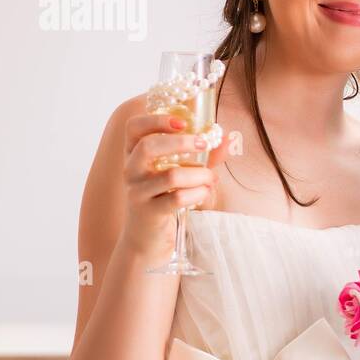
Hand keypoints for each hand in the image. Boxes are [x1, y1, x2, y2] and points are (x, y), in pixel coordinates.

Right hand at [118, 112, 224, 259]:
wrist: (148, 240)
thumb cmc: (166, 198)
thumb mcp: (181, 172)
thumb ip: (203, 155)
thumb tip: (228, 138)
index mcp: (134, 154)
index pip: (134, 127)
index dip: (156, 120)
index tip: (183, 122)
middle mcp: (131, 170)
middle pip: (149, 146)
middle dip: (182, 143)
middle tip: (204, 144)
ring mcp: (137, 192)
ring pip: (171, 175)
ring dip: (200, 175)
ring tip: (211, 178)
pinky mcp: (149, 212)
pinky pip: (177, 198)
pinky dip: (198, 193)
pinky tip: (204, 193)